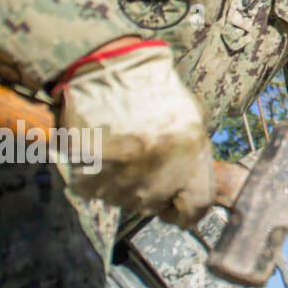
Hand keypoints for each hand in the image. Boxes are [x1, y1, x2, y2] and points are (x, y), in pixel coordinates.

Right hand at [54, 39, 213, 228]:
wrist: (110, 74)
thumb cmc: (155, 91)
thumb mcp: (192, 120)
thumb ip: (195, 156)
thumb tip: (191, 185)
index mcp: (191, 160)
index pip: (197, 208)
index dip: (189, 212)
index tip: (181, 208)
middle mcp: (159, 177)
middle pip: (157, 205)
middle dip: (155, 191)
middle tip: (147, 163)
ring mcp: (123, 181)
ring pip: (126, 200)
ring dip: (127, 184)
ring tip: (125, 151)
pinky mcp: (91, 178)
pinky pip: (97, 190)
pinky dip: (98, 177)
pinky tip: (104, 153)